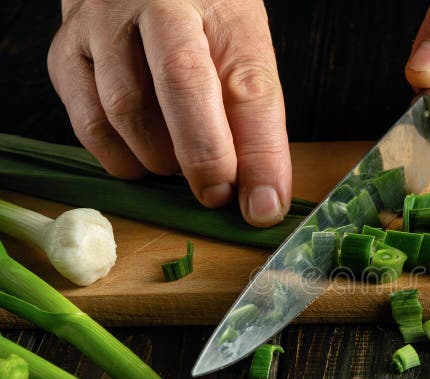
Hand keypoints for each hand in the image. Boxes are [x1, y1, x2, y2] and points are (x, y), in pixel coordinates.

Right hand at [48, 0, 290, 226]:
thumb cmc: (202, 19)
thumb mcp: (245, 50)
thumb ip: (257, 120)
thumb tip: (263, 202)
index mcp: (209, 3)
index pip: (243, 81)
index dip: (258, 152)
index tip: (263, 205)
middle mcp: (147, 2)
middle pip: (181, 85)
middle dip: (205, 157)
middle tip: (218, 194)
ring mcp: (97, 26)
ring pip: (126, 112)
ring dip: (161, 159)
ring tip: (181, 164)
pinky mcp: (65, 55)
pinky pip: (89, 125)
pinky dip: (121, 157)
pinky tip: (143, 156)